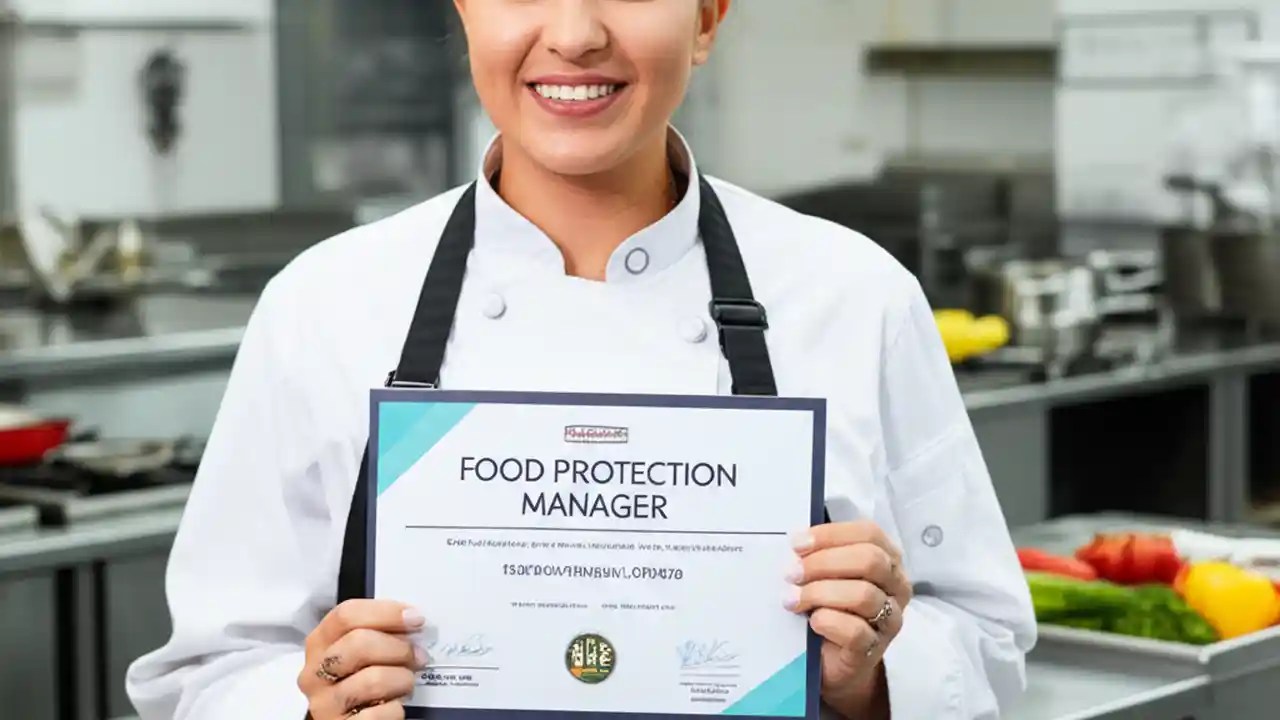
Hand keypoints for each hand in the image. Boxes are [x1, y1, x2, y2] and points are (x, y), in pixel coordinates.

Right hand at [297, 599, 429, 718]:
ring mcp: (324, 704)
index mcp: (319, 644)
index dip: (386, 613)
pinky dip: (396, 709)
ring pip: (373, 679)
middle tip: (417, 656)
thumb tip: (411, 621)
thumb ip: (377, 634)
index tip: (414, 618)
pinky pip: (380, 713)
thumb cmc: (362, 686)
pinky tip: (393, 706)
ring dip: (402, 680)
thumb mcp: (362, 654)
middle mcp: (315, 673)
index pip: (346, 615)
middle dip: (398, 647)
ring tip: (405, 684)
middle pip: (359, 642)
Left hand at [785, 521, 911, 715]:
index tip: (797, 544)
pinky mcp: (875, 648)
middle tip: (792, 573)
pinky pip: (856, 631)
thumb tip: (797, 544)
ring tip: (793, 599)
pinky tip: (812, 622)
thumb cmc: (830, 606)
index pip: (869, 533)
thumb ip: (819, 555)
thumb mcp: (828, 575)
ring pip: (863, 595)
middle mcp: (897, 586)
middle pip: (869, 560)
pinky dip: (828, 622)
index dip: (831, 534)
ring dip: (820, 593)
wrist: (832, 657)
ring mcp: (890, 619)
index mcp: (888, 558)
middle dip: (824, 563)